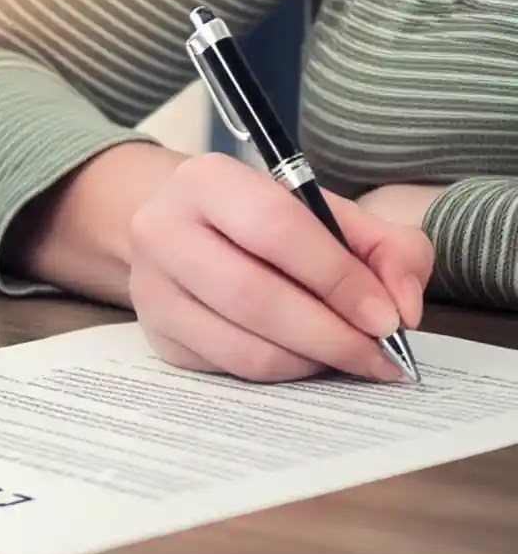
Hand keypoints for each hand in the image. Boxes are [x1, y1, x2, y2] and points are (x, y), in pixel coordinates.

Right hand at [128, 153, 433, 382]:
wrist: (180, 229)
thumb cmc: (261, 218)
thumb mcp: (326, 209)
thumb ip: (385, 245)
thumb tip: (402, 310)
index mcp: (207, 181)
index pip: (277, 230)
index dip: (339, 278)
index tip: (386, 317)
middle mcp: (163, 230)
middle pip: (253, 296)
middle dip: (329, 334)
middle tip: (377, 354)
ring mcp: (150, 289)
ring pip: (240, 346)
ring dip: (309, 361)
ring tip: (347, 356)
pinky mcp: (156, 335)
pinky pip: (229, 369)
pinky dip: (281, 372)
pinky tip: (306, 357)